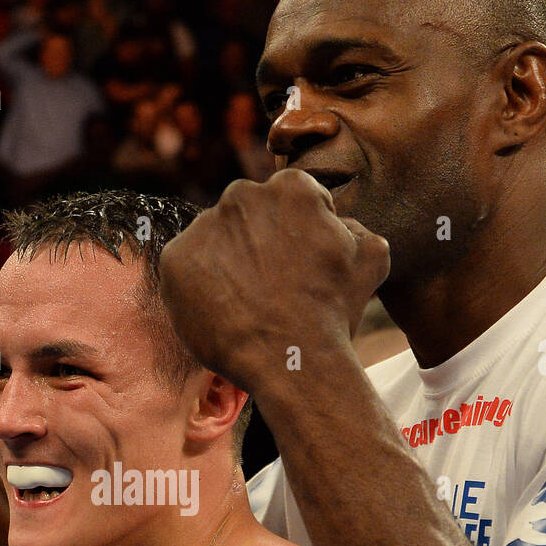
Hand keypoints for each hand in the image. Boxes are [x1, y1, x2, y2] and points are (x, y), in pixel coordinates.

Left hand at [158, 169, 389, 390]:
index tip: (297, 267)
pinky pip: (185, 269)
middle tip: (269, 288)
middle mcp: (242, 195)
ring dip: (225, 264)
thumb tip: (342, 225)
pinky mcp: (175, 259)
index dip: (295, 236)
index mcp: (290, 186)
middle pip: (246, 217)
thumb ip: (356, 228)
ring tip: (245, 305)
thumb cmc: (334, 312)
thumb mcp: (370, 260)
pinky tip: (223, 312)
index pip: (288, 202)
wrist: (292, 358)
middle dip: (255, 244)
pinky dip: (198, 288)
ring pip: (213, 242)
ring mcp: (204, 226)